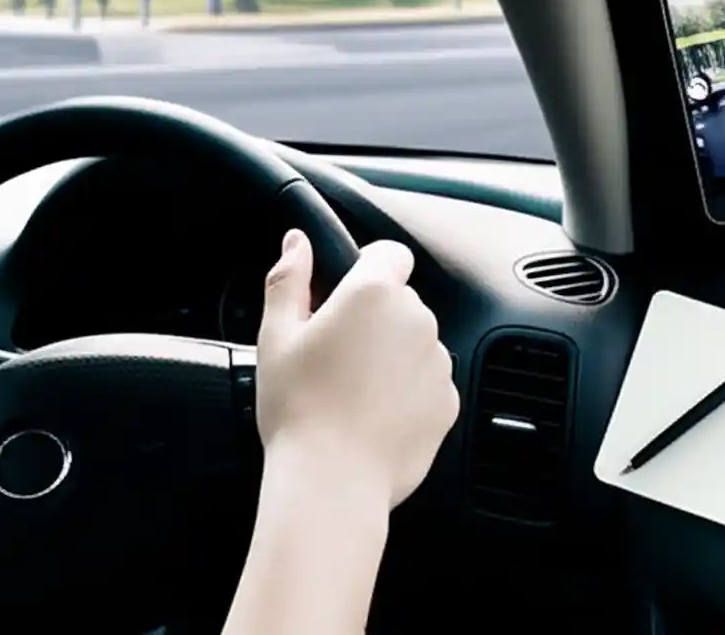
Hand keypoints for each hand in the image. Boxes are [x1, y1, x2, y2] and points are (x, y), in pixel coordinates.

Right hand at [256, 230, 458, 508]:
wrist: (331, 481)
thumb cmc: (298, 408)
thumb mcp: (276, 336)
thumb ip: (288, 279)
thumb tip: (297, 242)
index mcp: (373, 294)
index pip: (389, 253)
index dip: (367, 267)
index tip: (345, 293)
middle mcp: (416, 321)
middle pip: (400, 301)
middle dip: (373, 318)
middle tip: (333, 353)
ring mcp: (438, 363)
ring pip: (415, 343)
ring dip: (391, 355)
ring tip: (350, 390)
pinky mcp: (448, 403)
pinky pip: (427, 383)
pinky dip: (406, 392)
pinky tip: (370, 414)